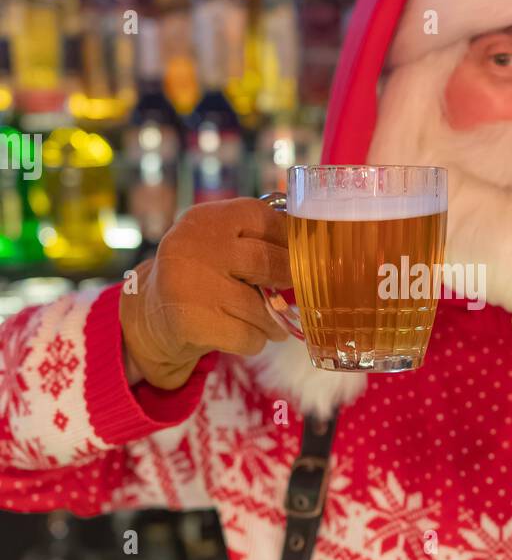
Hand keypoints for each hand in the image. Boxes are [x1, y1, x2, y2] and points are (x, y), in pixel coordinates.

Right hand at [120, 199, 291, 390]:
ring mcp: (192, 286)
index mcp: (207, 219)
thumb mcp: (218, 243)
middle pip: (269, 262)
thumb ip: (255, 236)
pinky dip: (256, 341)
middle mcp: (196, 247)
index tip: (304, 254)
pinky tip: (244, 335)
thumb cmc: (200, 275)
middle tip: (299, 288)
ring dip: (275, 320)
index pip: (265, 218)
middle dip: (291, 279)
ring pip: (262, 307)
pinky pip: (249, 336)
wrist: (150, 315)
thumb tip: (313, 246)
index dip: (291, 239)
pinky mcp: (193, 323)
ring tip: (272, 322)